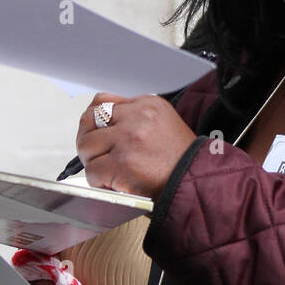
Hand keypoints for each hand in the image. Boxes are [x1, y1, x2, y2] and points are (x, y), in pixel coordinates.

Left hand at [76, 93, 197, 201]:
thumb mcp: (165, 122)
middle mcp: (137, 118)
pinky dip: (97, 181)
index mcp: (147, 105)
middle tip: (95, 154)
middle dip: (87, 139)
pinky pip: (92, 171)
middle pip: (89, 120)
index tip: (96, 132)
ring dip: (92, 161)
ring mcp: (128, 140)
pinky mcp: (122, 164)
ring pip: (86, 145)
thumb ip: (136, 116)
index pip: (103, 102)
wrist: (198, 179)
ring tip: (106, 170)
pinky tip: (111, 183)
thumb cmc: (183, 158)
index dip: (95, 120)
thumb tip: (104, 120)